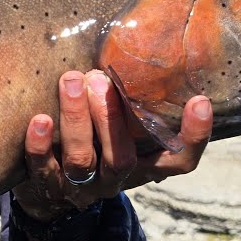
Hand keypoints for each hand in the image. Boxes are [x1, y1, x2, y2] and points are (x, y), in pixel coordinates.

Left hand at [13, 70, 212, 222]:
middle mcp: (114, 179)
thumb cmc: (91, 146)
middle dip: (111, 117)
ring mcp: (80, 188)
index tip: (200, 101)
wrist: (49, 198)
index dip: (194, 137)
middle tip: (100, 78)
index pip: (178, 161)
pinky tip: (40, 119)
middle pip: (122, 158)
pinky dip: (40, 146)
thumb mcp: (118, 132)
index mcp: (141, 166)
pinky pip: (43, 170)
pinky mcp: (47, 188)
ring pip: (82, 160)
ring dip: (77, 119)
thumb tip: (133, 42)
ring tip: (71, 81)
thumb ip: (130, 103)